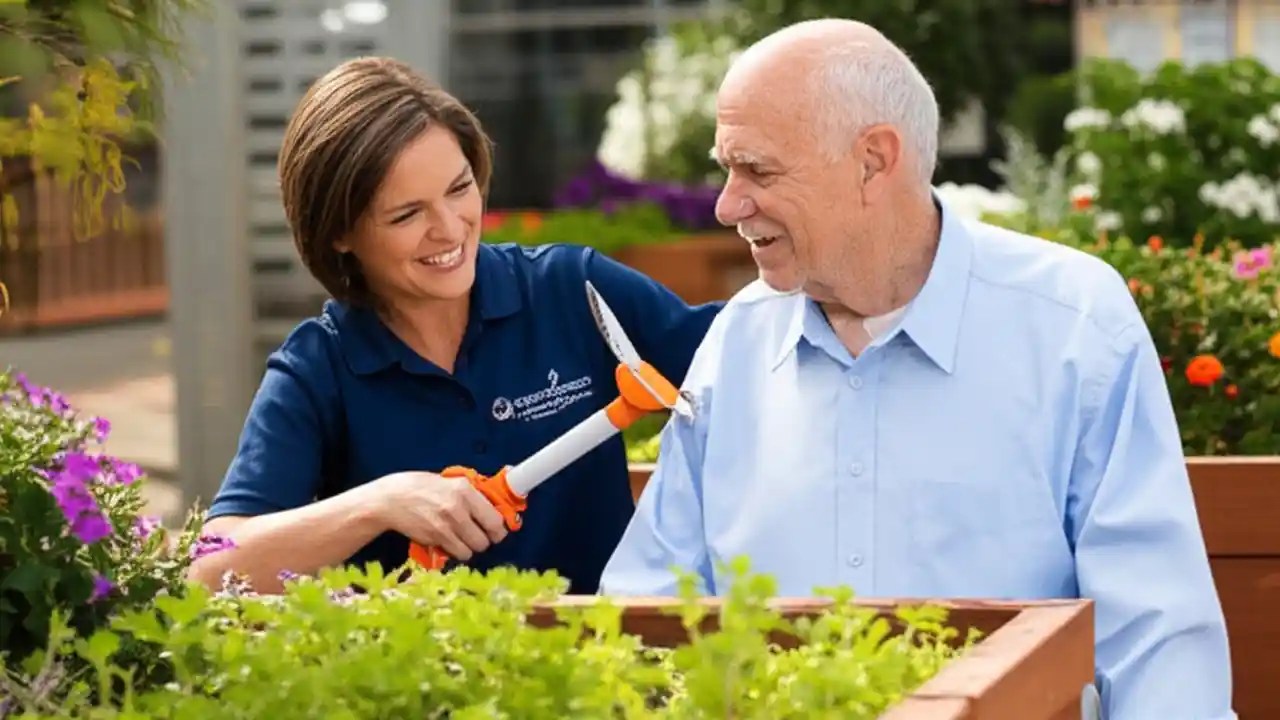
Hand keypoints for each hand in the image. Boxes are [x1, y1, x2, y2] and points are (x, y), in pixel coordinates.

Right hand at [375, 471, 508, 560]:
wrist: (390, 499)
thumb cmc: (419, 488)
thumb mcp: (448, 482)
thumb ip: (469, 495)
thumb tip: (492, 508)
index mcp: (465, 490)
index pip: (496, 519)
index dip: (498, 529)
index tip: (496, 531)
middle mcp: (459, 507)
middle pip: (487, 538)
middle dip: (484, 540)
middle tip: (477, 536)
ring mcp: (447, 525)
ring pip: (473, 549)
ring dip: (469, 548)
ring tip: (461, 539)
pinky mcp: (435, 538)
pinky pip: (457, 553)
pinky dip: (455, 552)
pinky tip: (448, 542)